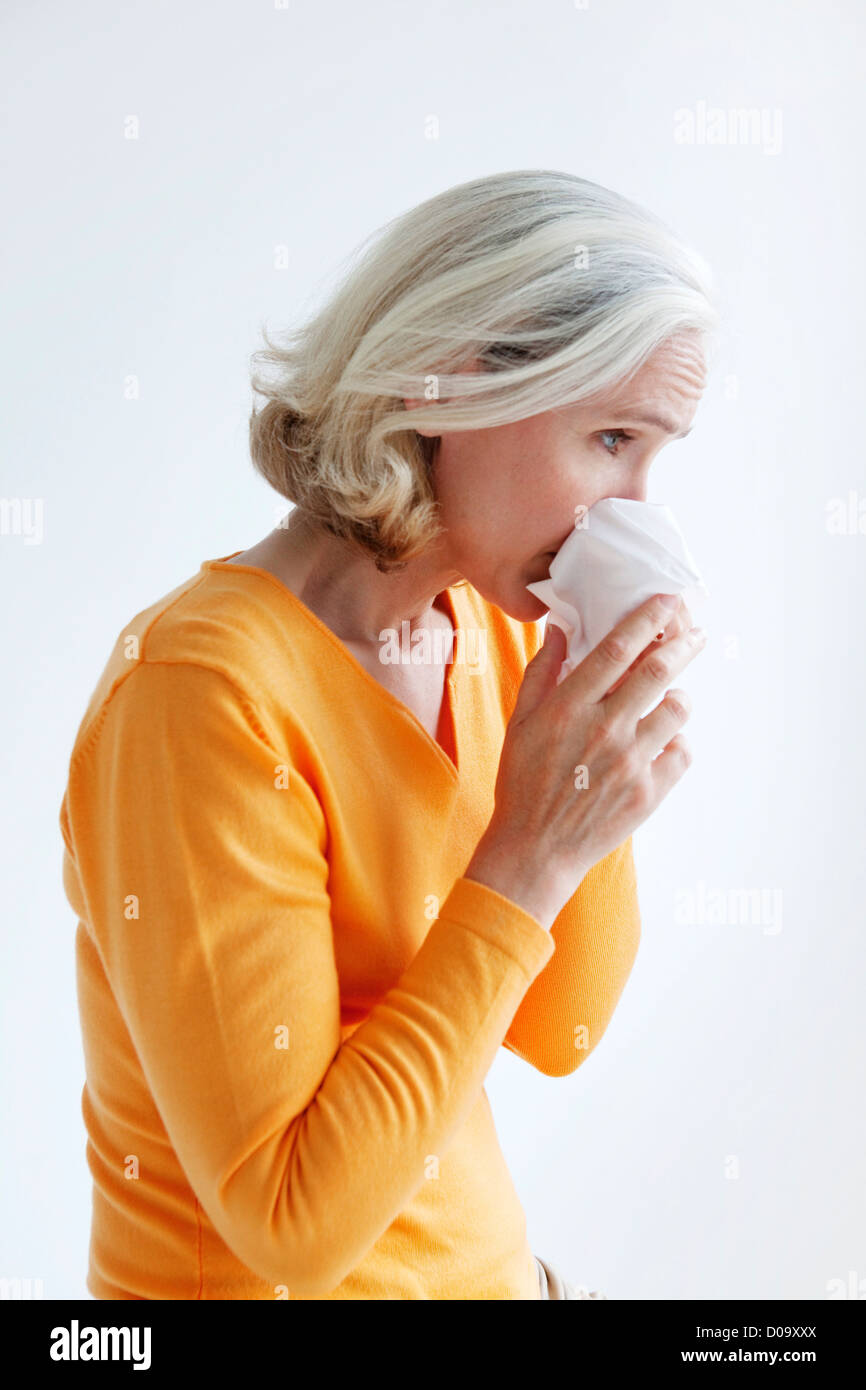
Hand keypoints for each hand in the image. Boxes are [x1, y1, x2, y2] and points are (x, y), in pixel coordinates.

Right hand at [464, 592, 705, 928]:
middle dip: (684, 644)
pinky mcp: (649, 793)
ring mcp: (630, 762)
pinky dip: (677, 743)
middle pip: (659, 671)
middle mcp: (603, 729)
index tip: (669, 600)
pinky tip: (662, 744)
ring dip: (678, 698)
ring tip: (669, 701)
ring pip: (678, 709)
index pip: (618, 648)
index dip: (648, 618)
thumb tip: (562, 628)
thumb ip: (543, 671)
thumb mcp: (520, 722)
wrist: (535, 849)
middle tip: (695, 633)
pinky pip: (682, 752)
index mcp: (569, 707)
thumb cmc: (523, 782)